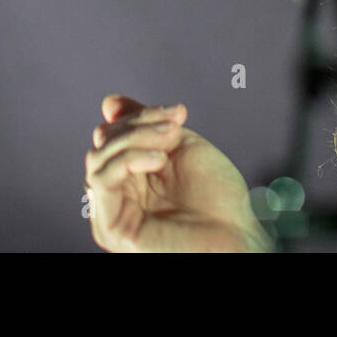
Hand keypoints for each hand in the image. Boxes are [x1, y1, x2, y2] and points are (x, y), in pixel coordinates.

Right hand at [85, 94, 272, 252]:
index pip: (113, 135)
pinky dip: (128, 159)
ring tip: (170, 140)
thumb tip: (109, 102)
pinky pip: (102, 181)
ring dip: (135, 138)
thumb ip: (145, 124)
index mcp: (131, 176)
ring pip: (98, 159)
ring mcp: (112, 212)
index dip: (139, 115)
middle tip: (174, 124)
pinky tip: (158, 159)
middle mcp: (118, 195)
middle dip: (138, 124)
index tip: (176, 111)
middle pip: (103, 143)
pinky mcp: (111, 227)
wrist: (238, 234)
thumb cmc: (217, 199)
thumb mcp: (178, 147)